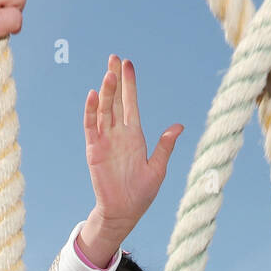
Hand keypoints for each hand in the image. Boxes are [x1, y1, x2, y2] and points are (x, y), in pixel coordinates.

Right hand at [76, 56, 182, 268]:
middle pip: (115, 100)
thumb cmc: (141, 194)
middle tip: (114, 57)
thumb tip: (179, 126)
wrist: (123, 213)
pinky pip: (91, 127)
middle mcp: (118, 134)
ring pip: (104, 110)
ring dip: (106, 91)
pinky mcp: (94, 150)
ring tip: (109, 73)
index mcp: (134, 135)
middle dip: (115, 79)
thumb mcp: (158, 168)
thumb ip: (165, 146)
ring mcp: (105, 141)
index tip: (128, 64)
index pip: (131, 103)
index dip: (130, 84)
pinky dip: (91, 112)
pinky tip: (93, 96)